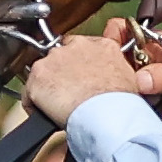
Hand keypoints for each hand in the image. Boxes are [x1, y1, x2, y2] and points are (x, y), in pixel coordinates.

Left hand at [23, 27, 161, 127]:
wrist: (107, 115)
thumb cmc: (122, 106)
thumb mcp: (131, 82)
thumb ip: (119, 75)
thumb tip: (119, 84)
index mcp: (102, 46)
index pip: (82, 48)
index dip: (78, 67)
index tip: (81, 82)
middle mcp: (77, 46)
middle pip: (60, 57)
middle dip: (61, 75)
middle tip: (70, 97)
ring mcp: (55, 59)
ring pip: (44, 75)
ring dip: (49, 90)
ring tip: (61, 108)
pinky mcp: (39, 76)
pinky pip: (30, 94)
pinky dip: (35, 106)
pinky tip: (50, 115)